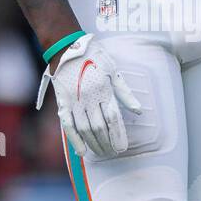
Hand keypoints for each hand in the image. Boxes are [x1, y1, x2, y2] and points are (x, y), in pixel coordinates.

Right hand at [41, 32, 141, 157]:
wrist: (66, 47)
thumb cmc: (93, 57)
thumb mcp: (113, 71)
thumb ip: (125, 93)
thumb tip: (138, 111)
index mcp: (103, 89)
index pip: (113, 118)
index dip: (118, 135)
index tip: (122, 147)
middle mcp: (89, 97)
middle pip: (99, 127)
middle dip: (107, 143)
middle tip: (112, 153)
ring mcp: (74, 101)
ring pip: (85, 128)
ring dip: (93, 144)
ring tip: (100, 153)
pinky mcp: (62, 102)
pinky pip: (68, 125)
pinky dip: (74, 140)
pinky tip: (81, 152)